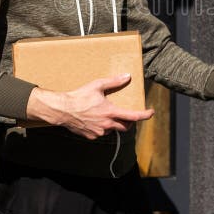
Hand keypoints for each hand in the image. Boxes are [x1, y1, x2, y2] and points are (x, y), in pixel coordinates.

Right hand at [25, 73, 153, 139]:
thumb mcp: (97, 85)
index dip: (145, 115)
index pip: (133, 116)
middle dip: (129, 122)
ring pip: (113, 130)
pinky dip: (102, 127)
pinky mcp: (91, 136)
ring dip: (114, 124)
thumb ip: (114, 82)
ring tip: (106, 114)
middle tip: (128, 114)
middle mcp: (107, 125)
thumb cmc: (79, 97)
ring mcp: (99, 132)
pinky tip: (95, 119)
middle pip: (126, 127)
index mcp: (110, 112)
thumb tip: (127, 76)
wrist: (62, 110)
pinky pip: (102, 133)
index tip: (151, 112)